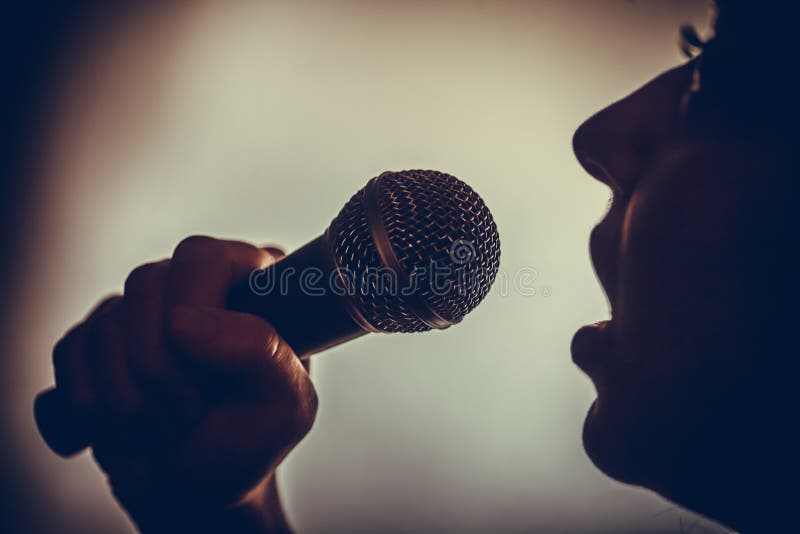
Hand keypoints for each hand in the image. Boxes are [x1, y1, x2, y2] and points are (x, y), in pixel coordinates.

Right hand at [35, 236, 317, 531]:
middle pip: (145, 283)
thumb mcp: (286, 406)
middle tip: (189, 413)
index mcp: (252, 284)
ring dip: (128, 397)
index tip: (205, 373)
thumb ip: (260, 352)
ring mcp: (144, 309)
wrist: (195, 488)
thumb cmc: (250, 442)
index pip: (203, 256)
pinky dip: (90, 405)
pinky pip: (70, 351)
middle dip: (158, 367)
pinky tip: (125, 428)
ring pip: (104, 323)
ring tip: (164, 426)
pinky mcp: (98, 339)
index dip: (192, 310)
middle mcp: (196, 284)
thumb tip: (182, 319)